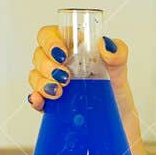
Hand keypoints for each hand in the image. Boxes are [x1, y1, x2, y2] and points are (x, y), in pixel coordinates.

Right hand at [26, 27, 142, 140]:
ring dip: (42, 82)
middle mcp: (60, 64)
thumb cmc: (116, 90)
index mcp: (72, 49)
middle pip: (39, 55)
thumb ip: (118, 53)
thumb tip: (105, 45)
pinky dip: (35, 98)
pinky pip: (36, 98)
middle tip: (65, 77)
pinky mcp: (51, 104)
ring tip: (59, 91)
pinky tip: (40, 100)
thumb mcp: (120, 70)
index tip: (63, 54)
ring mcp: (54, 83)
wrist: (119, 119)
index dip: (50, 41)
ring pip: (35, 76)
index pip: (50, 35)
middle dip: (47, 65)